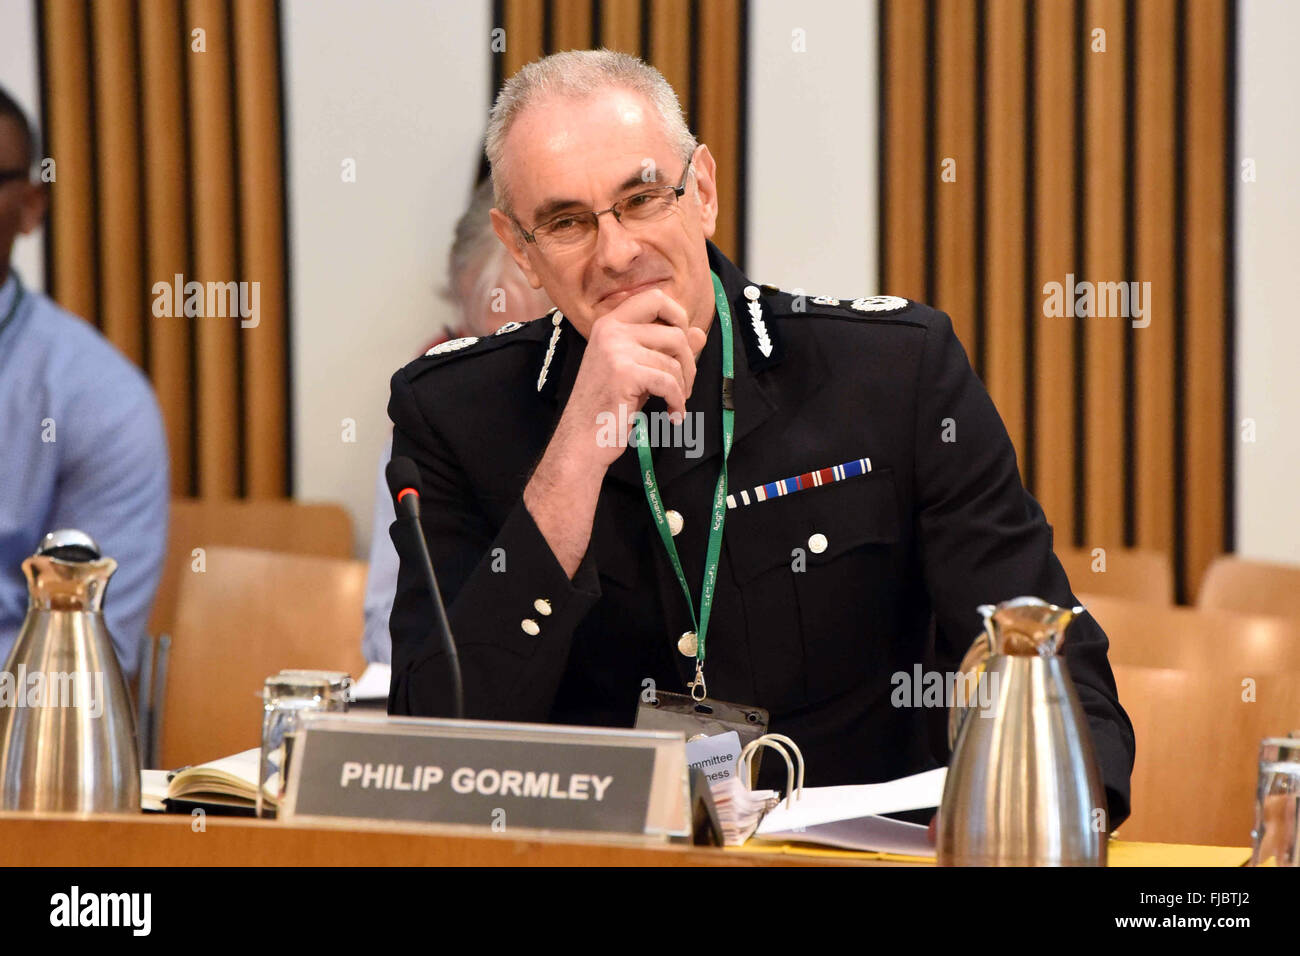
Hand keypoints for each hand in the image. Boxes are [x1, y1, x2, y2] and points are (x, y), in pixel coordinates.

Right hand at [555, 287, 707, 469]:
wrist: (581, 440)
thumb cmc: (608, 406)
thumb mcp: (639, 370)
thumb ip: (665, 349)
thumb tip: (700, 332)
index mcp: (610, 323)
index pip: (655, 298)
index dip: (678, 316)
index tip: (682, 345)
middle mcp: (610, 330)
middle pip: (674, 332)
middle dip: (689, 362)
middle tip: (685, 385)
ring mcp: (615, 350)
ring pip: (674, 361)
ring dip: (683, 387)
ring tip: (675, 404)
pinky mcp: (624, 373)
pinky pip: (669, 382)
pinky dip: (678, 402)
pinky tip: (674, 416)